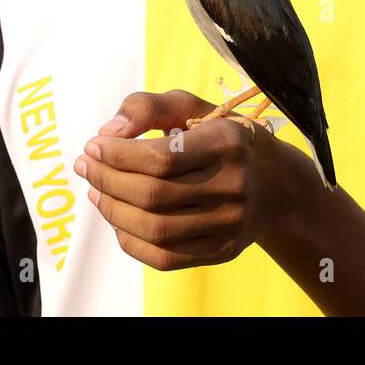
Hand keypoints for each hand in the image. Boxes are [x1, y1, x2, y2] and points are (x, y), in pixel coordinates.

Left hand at [75, 90, 298, 270]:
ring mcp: (230, 223)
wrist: (278, 185)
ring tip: (96, 191)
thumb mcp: (196, 108)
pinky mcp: (223, 250)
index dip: (118, 155)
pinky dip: (130, 240)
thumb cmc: (225, 138)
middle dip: (107, 180)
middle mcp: (234, 185)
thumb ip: (150, 107)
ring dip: (112, 211)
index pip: (161, 157)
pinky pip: (165, 257)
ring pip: (155, 229)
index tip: (93, 145)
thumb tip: (109, 132)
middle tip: (86, 166)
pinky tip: (117, 218)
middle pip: (153, 194)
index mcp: (228, 142)